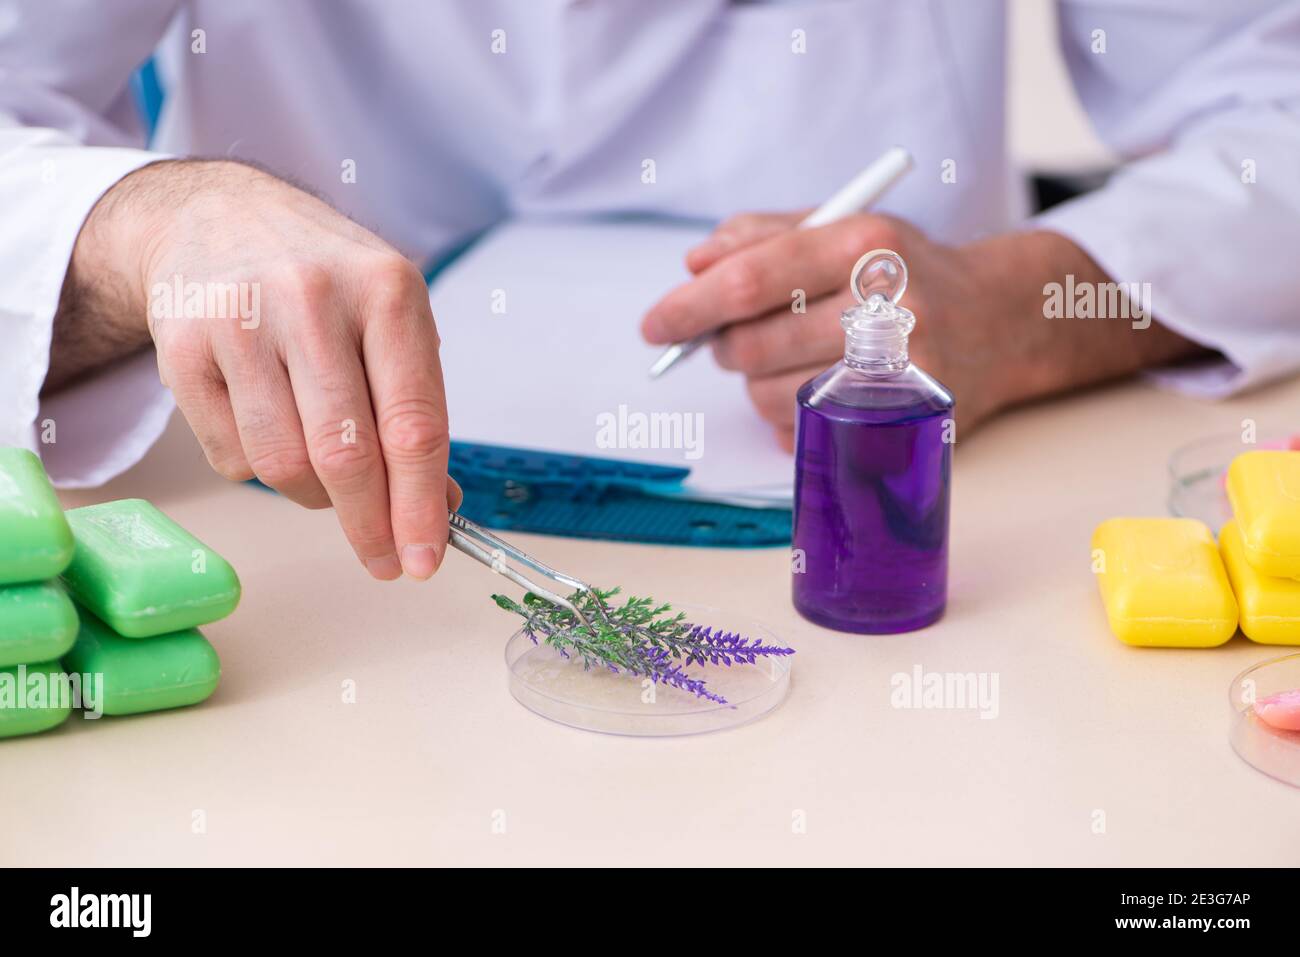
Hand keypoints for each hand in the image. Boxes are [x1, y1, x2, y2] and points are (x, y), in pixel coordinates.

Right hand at [58, 159, 459, 580]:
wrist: (216, 217)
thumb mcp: (392, 318)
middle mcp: (312, 299)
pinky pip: (232, 456)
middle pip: (346, 455)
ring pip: (283, 465)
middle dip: (371, 525)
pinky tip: (276, 435)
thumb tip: (437, 506)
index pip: (412, 424)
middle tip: (386, 561)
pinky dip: (263, 472)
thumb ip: (416, 407)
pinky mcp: (182, 348)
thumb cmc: (323, 280)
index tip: (426, 558)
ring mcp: (240, 321)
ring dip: (315, 500)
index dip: (421, 506)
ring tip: (330, 486)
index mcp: (386, 290)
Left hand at [640, 212, 1008, 450]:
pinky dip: (791, 415)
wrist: (1001, 322)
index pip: (751, 280)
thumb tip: (694, 264)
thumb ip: (762, 236)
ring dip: (757, 382)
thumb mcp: (841, 228)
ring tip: (793, 357)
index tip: (655, 325)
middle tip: (731, 337)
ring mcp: (899, 372)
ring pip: (770, 396)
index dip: (690, 306)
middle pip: (753, 346)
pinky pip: (802, 433)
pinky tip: (824, 386)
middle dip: (724, 346)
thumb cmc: (903, 272)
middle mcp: (887, 307)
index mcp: (864, 246)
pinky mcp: (901, 421)